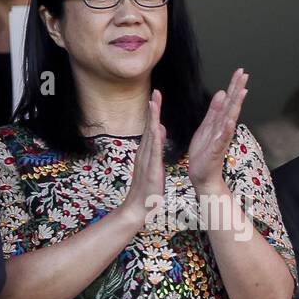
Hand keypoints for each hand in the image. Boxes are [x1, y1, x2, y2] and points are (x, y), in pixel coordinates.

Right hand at [120, 92, 165, 227]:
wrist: (138, 207)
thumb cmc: (147, 188)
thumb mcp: (154, 163)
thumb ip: (156, 146)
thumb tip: (160, 128)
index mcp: (147, 151)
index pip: (151, 128)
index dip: (153, 112)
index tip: (156, 97)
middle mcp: (144, 152)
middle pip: (149, 126)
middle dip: (152, 109)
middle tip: (156, 91)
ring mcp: (147, 160)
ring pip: (150, 135)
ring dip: (152, 119)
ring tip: (154, 103)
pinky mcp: (151, 169)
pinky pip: (153, 151)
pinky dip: (155, 138)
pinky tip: (157, 128)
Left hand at [188, 68, 246, 193]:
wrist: (202, 175)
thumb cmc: (204, 153)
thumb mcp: (207, 126)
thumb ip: (214, 110)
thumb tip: (222, 92)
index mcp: (220, 122)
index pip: (229, 100)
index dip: (234, 86)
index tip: (240, 71)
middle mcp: (224, 128)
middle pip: (232, 105)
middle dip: (238, 89)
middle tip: (244, 74)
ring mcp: (221, 138)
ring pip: (230, 119)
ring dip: (236, 105)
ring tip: (242, 92)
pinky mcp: (216, 150)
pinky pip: (222, 138)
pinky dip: (227, 130)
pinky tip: (230, 121)